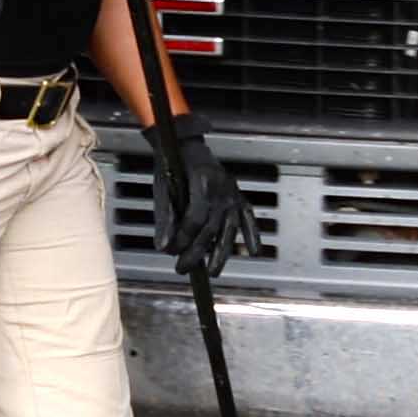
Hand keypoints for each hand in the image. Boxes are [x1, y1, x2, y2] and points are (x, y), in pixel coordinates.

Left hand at [151, 111, 260, 281]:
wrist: (185, 144)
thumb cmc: (172, 165)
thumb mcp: (163, 188)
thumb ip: (164, 218)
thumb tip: (163, 247)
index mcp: (202, 181)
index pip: (195, 218)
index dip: (182, 238)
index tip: (169, 251)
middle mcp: (222, 188)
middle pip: (212, 227)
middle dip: (198, 252)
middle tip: (183, 269)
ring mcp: (233, 192)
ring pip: (230, 227)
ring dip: (222, 252)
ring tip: (214, 272)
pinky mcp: (238, 195)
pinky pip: (248, 217)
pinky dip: (253, 233)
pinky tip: (254, 251)